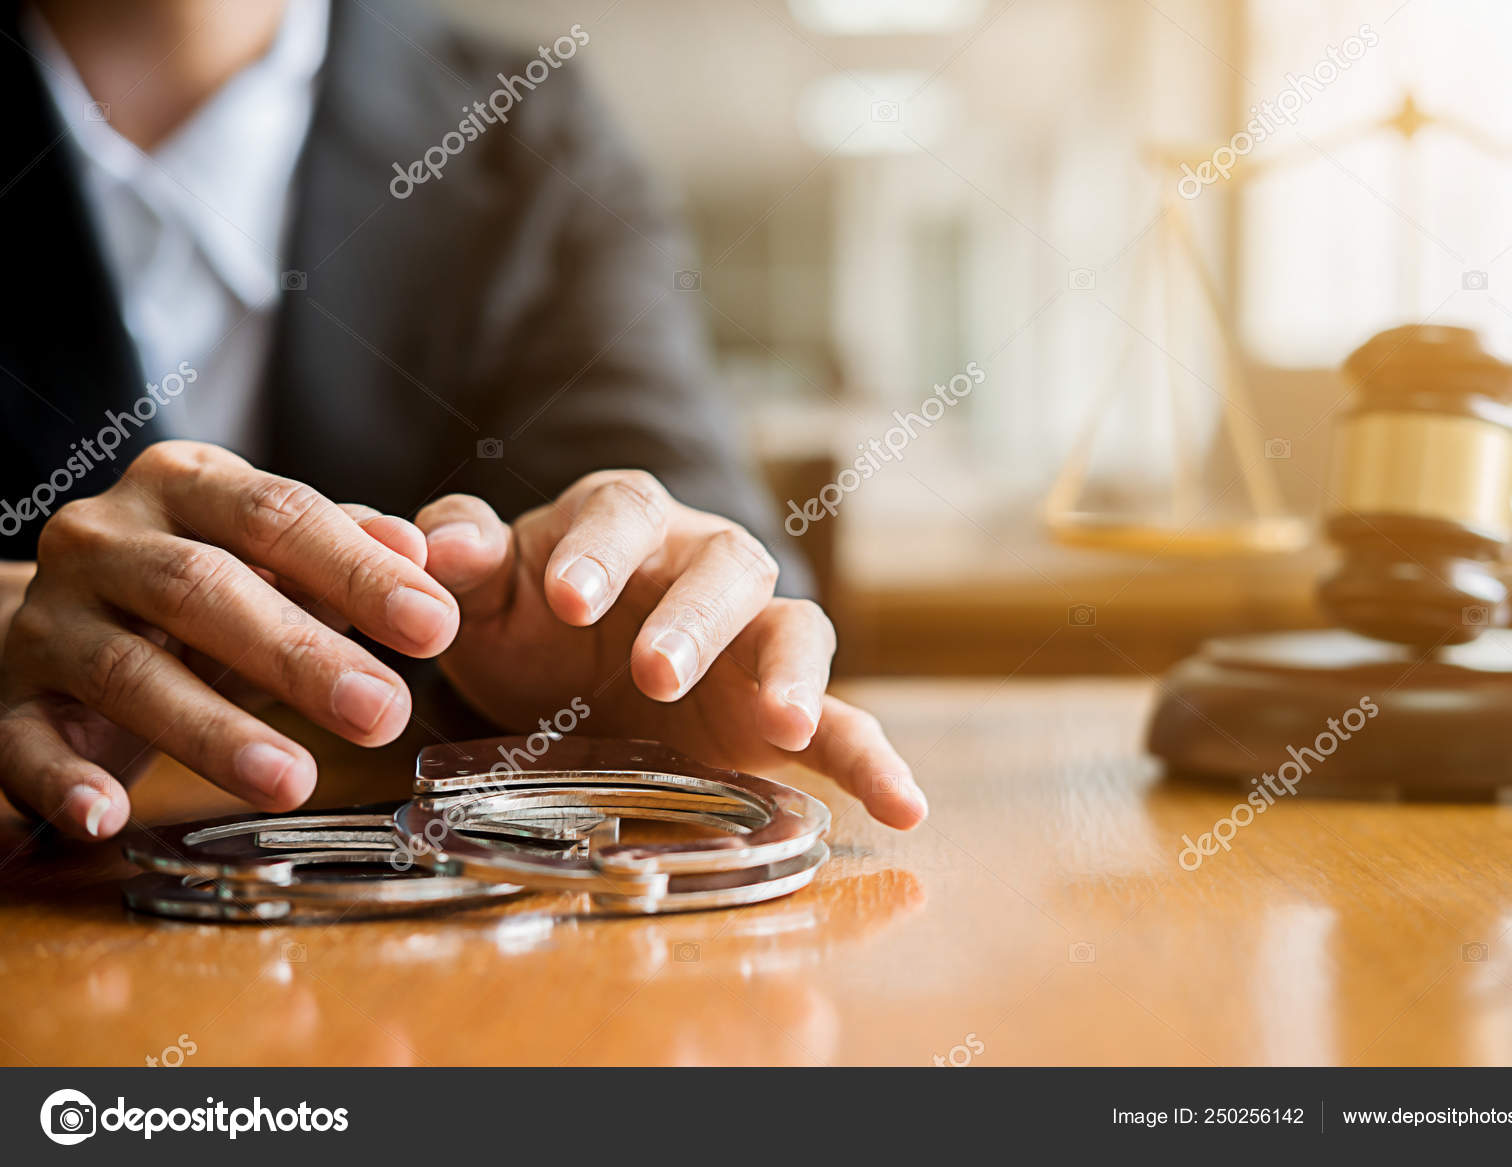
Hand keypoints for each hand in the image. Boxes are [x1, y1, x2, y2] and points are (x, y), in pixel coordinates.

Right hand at [0, 441, 459, 838]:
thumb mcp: (277, 559)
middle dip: (300, 655)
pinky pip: (23, 742)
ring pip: (126, 672)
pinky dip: (63, 781)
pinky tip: (108, 817)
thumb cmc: (204, 589)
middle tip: (385, 714)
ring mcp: (50, 620)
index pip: (277, 514)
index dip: (358, 571)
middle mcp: (105, 539)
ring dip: (212, 732)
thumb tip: (423, 548)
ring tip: (294, 781)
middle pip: (203, 589)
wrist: (66, 619)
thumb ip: (350, 553)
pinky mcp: (6, 700)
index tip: (436, 627)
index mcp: (186, 485)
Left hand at [415, 471, 926, 828]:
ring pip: (792, 631)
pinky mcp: (778, 706)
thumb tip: (431, 548)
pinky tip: (907, 808)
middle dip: (692, 617)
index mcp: (625, 520)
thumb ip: (459, 555)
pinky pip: (840, 724)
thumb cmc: (527, 617)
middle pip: (722, 567)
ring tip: (776, 723)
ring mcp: (751, 637)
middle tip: (653, 672)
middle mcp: (702, 565)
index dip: (600, 550)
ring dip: (790, 675)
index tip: (568, 598)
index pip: (622, 511)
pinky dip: (874, 761)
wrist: (566, 668)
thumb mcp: (483, 590)